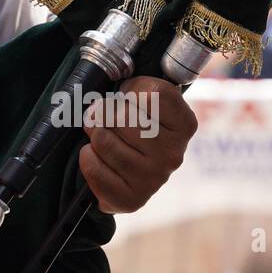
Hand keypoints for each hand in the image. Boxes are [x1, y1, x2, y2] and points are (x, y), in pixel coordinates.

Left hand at [78, 76, 196, 213]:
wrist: (123, 173)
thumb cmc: (132, 126)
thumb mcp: (141, 98)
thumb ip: (135, 84)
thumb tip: (110, 72)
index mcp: (185, 124)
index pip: (154, 94)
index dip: (130, 89)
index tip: (126, 96)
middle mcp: (175, 153)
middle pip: (122, 116)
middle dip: (102, 112)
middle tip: (101, 117)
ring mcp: (155, 179)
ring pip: (104, 140)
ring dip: (93, 135)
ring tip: (99, 136)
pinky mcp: (132, 200)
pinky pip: (93, 166)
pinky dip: (87, 158)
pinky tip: (97, 158)